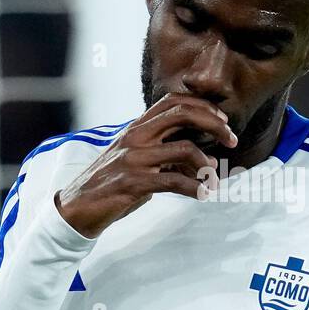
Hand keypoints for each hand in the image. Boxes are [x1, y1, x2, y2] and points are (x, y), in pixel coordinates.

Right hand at [54, 94, 237, 238]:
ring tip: (214, 180)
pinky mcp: (133, 182)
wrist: (76, 208)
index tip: (223, 122)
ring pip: (184, 149)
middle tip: (232, 140)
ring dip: (207, 165)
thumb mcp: (136, 160)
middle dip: (214, 124)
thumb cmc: (111, 184)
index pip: (173, 101)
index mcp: (136, 127)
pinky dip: (194, 189)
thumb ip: (164, 152)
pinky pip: (173, 181)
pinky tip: (203, 195)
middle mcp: (136, 136)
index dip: (203, 107)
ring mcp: (134, 158)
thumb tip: (204, 157)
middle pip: (183, 113)